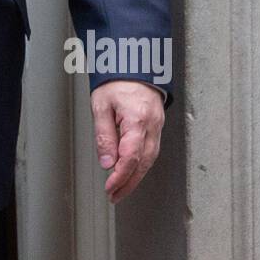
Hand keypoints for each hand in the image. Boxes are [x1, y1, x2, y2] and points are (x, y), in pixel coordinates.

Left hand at [90, 80, 164, 204]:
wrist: (133, 64)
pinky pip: (151, 151)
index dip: (121, 176)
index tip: (110, 187)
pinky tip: (132, 173)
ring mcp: (157, 126)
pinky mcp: (157, 126)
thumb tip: (107, 163)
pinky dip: (142, 166)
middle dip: (129, 183)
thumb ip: (104, 136)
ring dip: (136, 177)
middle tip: (114, 196)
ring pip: (150, 160)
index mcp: (137, 119)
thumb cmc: (116, 81)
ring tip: (121, 189)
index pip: (131, 157)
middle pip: (143, 163)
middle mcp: (152, 125)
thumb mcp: (101, 106)